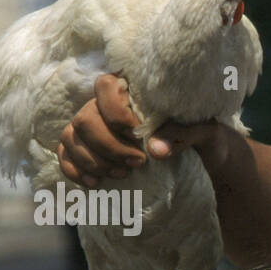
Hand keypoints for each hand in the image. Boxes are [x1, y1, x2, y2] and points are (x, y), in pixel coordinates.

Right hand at [57, 74, 225, 186]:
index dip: (115, 113)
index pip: (104, 86)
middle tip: (137, 163)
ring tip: (122, 174)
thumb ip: (183, 135)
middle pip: (84, 119)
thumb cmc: (202, 138)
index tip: (136, 135)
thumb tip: (155, 148)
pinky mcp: (88, 148)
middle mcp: (106, 106)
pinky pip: (65, 153)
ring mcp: (94, 128)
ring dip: (93, 161)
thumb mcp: (205, 133)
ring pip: (71, 137)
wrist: (203, 158)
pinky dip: (74, 170)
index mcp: (132, 91)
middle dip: (108, 147)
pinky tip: (94, 184)